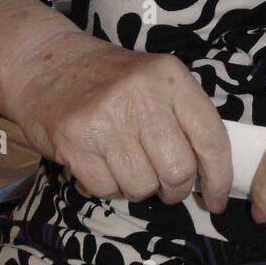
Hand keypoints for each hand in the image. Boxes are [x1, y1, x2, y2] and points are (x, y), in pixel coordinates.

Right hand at [4, 25, 232, 211]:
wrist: (46, 64)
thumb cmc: (111, 78)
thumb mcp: (157, 79)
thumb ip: (185, 116)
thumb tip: (211, 173)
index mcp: (170, 78)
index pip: (211, 137)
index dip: (219, 176)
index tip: (216, 200)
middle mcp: (142, 96)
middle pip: (178, 170)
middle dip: (176, 188)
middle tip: (166, 184)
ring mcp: (106, 120)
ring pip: (143, 186)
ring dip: (139, 188)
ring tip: (128, 165)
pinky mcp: (75, 143)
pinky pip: (107, 190)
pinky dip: (109, 188)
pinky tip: (103, 165)